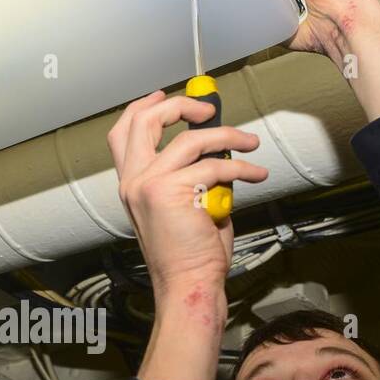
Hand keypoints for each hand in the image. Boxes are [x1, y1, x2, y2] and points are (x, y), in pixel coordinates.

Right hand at [106, 90, 267, 301]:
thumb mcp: (182, 205)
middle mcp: (133, 182)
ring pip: (190, 139)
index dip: (144, 107)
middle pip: (145, 121)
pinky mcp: (172, 191)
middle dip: (180, 105)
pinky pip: (214, 165)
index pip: (123, 133)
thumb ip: (188, 174)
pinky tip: (256, 173)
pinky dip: (242, 166)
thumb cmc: (191, 252)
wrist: (188, 284)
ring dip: (227, 135)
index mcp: (131, 185)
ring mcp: (148, 185)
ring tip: (250, 143)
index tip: (167, 96)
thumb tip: (215, 145)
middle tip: (209, 111)